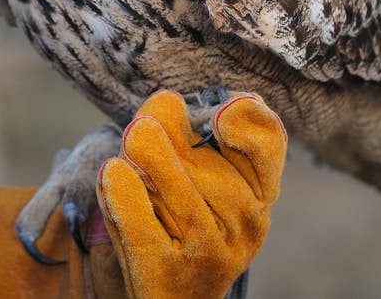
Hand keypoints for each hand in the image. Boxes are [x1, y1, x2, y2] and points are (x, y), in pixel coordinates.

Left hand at [96, 89, 286, 298]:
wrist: (175, 292)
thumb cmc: (182, 217)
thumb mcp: (191, 170)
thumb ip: (182, 131)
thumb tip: (168, 101)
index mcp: (258, 191)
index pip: (266, 147)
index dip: (247, 125)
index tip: (219, 114)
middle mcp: (246, 225)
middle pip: (210, 168)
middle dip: (170, 141)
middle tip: (141, 128)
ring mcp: (211, 254)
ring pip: (182, 198)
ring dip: (148, 161)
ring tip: (130, 140)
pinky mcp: (168, 275)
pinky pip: (144, 229)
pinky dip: (126, 198)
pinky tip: (114, 171)